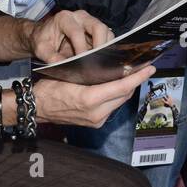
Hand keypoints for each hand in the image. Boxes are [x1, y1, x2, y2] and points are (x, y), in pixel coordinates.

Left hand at [28, 9, 112, 62]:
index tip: (83, 63)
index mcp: (64, 18)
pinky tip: (102, 61)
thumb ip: (50, 57)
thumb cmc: (42, 40)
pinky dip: (106, 49)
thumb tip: (64, 65)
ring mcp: (90, 22)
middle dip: (100, 45)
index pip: (77, 32)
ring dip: (106, 48)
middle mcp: (80, 17)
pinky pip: (107, 38)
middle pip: (98, 27)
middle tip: (98, 62)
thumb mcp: (41, 49)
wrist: (43, 34)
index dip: (81, 48)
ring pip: (106, 32)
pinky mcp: (96, 30)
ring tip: (100, 63)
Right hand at [33, 65, 155, 128]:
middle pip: (124, 95)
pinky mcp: (95, 123)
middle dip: (134, 81)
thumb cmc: (49, 89)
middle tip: (141, 68)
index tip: (149, 69)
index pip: (121, 87)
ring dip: (125, 88)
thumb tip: (112, 64)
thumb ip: (91, 72)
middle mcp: (96, 113)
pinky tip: (115, 85)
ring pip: (119, 101)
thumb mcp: (69, 74)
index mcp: (89, 99)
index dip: (137, 77)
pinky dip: (116, 95)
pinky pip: (112, 107)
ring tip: (130, 75)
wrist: (37, 108)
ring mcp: (96, 120)